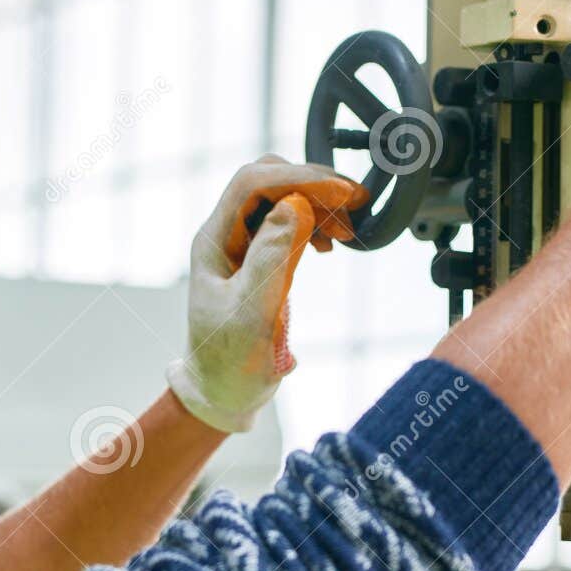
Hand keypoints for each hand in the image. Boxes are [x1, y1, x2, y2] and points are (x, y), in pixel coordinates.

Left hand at [167, 156, 366, 432]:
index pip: (253, 184)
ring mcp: (242, 243)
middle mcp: (225, 233)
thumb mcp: (252, 315)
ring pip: (282, 197)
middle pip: (269, 181)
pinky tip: (331, 244)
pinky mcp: (260, 257)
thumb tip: (295, 205)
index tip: (342, 193)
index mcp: (214, 241)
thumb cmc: (229, 363)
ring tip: (348, 230)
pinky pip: (289, 222)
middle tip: (356, 203)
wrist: (221, 392)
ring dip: (319, 203)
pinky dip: (315, 223)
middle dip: (314, 184)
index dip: (300, 178)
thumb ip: (272, 260)